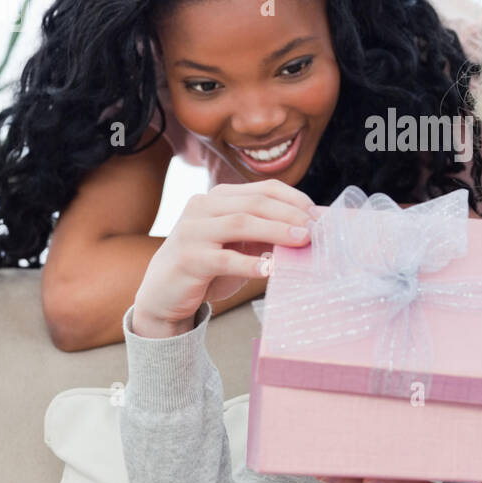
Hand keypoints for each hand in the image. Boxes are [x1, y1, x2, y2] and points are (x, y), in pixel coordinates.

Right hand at [132, 179, 316, 337]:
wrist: (163, 293)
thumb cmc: (208, 266)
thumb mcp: (238, 244)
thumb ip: (265, 233)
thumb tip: (309, 231)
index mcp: (218, 197)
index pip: (263, 189)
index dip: (294, 199)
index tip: (317, 215)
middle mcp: (203, 206)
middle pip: (255, 203)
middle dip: (289, 215)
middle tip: (314, 230)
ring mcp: (192, 231)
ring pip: (240, 223)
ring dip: (276, 231)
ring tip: (301, 241)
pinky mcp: (189, 258)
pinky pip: (225, 259)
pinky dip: (250, 263)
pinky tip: (270, 269)